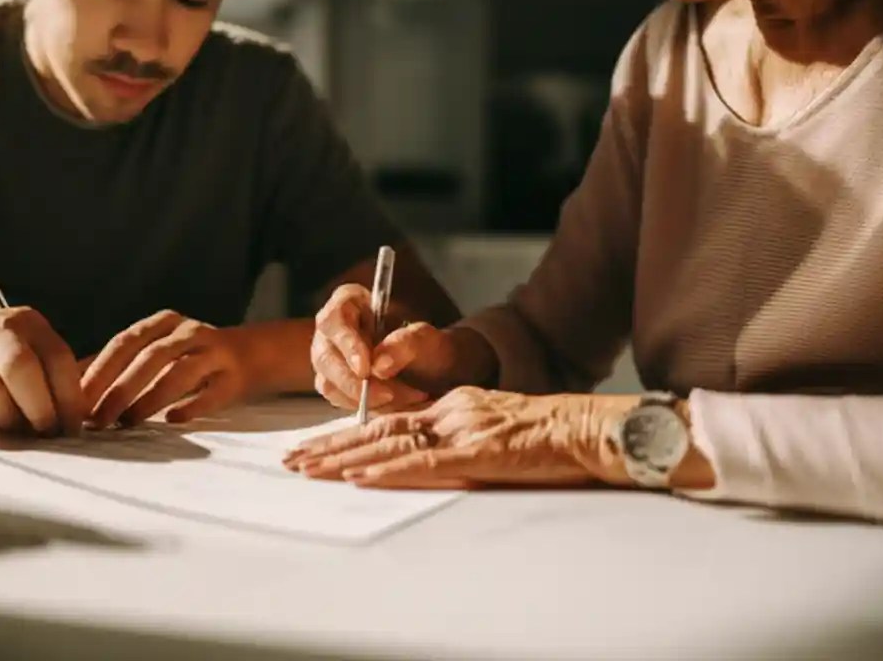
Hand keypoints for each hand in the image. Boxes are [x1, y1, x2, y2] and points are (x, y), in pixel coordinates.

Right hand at [0, 307, 89, 441]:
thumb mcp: (31, 348)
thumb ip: (57, 374)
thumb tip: (90, 415)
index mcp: (25, 323)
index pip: (56, 356)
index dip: (70, 396)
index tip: (76, 425)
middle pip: (20, 368)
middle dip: (40, 408)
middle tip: (49, 433)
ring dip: (12, 422)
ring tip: (24, 437)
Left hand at [81, 310, 252, 426]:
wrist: (252, 354)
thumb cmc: (190, 356)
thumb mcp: (156, 349)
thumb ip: (118, 364)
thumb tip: (69, 385)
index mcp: (162, 323)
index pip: (124, 342)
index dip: (100, 370)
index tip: (77, 399)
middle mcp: (188, 332)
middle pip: (149, 356)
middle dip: (120, 388)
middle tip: (99, 419)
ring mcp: (215, 352)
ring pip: (180, 371)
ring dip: (151, 397)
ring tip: (129, 422)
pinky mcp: (235, 377)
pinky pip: (212, 392)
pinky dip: (192, 406)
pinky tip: (172, 420)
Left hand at [283, 387, 639, 488]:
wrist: (591, 428)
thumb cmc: (553, 436)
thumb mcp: (498, 428)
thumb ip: (462, 436)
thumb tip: (428, 455)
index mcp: (455, 405)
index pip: (390, 420)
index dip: (348, 434)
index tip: (315, 448)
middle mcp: (450, 412)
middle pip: (378, 428)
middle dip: (330, 445)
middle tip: (291, 459)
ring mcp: (462, 430)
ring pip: (390, 443)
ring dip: (343, 458)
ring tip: (307, 469)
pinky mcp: (477, 453)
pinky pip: (422, 462)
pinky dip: (385, 469)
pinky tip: (357, 477)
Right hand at [312, 285, 489, 412]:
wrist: (436, 372)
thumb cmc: (429, 346)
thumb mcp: (427, 340)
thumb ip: (406, 344)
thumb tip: (378, 365)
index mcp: (350, 302)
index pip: (334, 319)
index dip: (346, 344)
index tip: (365, 369)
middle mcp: (333, 330)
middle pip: (325, 356)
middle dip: (355, 381)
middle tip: (388, 394)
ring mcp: (330, 358)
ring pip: (329, 382)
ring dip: (363, 398)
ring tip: (402, 398)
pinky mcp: (335, 384)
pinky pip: (339, 400)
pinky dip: (364, 407)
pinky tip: (393, 404)